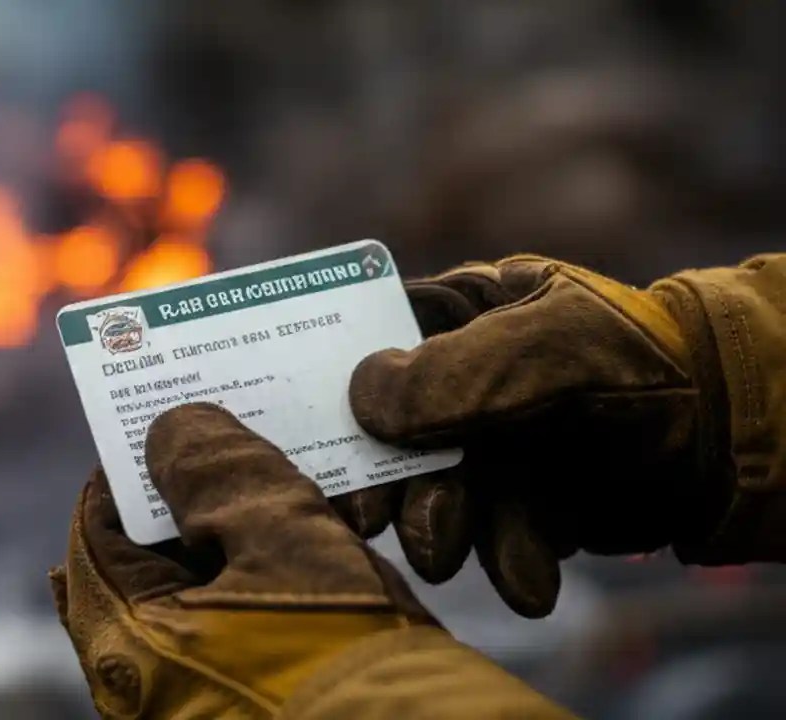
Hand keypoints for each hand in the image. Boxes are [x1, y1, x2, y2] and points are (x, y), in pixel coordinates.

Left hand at [49, 403, 434, 717]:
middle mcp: (141, 673)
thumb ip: (222, 473)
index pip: (99, 520)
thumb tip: (172, 425)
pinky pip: (237, 621)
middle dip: (202, 492)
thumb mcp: (286, 544)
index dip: (139, 460)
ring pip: (202, 585)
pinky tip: (322, 547)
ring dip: (247, 532)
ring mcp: (191, 692)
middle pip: (152, 553)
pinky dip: (269, 578)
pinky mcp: (243, 701)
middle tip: (250, 441)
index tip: (186, 418)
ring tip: (299, 486)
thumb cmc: (344, 660)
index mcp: (124, 636)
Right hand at [338, 256, 726, 617]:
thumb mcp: (552, 348)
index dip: (335, 382)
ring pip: (435, 488)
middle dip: (384, 477)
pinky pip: (490, 533)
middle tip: (368, 521)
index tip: (317, 436)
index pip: (372, 335)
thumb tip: (361, 397)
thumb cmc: (644, 363)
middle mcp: (466, 377)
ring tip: (448, 559)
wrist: (732, 440)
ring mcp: (493, 440)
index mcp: (464, 312)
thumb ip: (455, 372)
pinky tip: (529, 583)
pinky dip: (503, 560)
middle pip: (391, 426)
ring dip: (440, 527)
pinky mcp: (524, 499)